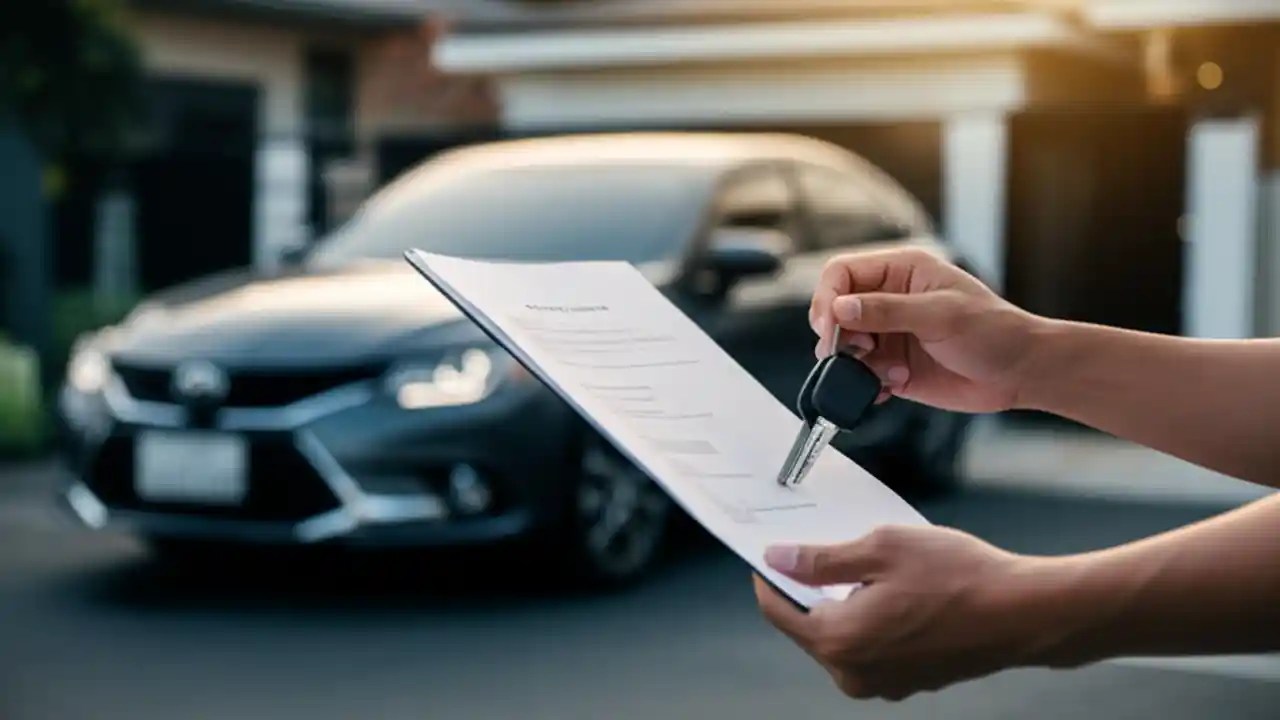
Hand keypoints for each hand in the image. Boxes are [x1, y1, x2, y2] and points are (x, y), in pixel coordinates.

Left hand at [755, 525, 1054, 700]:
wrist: (1024, 614)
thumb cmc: (959, 578)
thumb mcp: (881, 548)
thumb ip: (821, 559)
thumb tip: (778, 559)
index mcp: (838, 641)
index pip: (777, 610)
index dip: (768, 576)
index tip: (769, 551)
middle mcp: (854, 673)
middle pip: (808, 625)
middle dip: (809, 588)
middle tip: (822, 547)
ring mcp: (882, 683)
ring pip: (841, 637)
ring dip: (844, 603)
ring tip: (868, 564)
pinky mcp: (908, 682)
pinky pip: (871, 647)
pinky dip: (871, 619)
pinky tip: (893, 589)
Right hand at [810, 248, 1045, 412]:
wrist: (1020, 372)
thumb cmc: (994, 331)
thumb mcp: (940, 315)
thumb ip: (887, 311)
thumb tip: (841, 309)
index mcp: (901, 272)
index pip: (842, 273)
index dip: (829, 298)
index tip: (830, 326)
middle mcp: (889, 301)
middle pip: (835, 311)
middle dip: (838, 335)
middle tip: (856, 352)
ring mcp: (890, 335)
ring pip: (844, 347)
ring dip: (855, 364)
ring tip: (888, 372)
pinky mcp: (892, 367)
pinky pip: (860, 375)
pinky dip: (864, 385)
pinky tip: (888, 388)